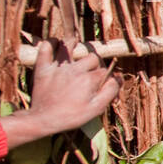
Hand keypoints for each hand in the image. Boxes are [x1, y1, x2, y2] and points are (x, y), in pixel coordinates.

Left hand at [0, 41, 119, 150]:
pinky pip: (45, 49)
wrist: (43, 120)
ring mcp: (58, 67)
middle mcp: (75, 70)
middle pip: (92, 57)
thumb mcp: (96, 108)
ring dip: (75, 45)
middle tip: (94, 72)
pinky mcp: (43, 69)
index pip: (105, 71)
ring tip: (77, 47)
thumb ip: (110, 91)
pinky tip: (56, 43)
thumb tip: (118, 77)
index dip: (108, 79)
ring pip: (70, 46)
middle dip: (96, 63)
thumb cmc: (71, 117)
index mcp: (89, 79)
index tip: (104, 88)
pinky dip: (50, 43)